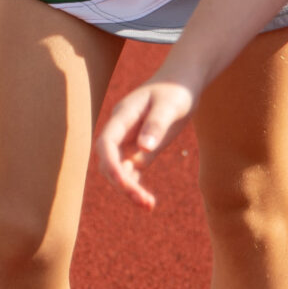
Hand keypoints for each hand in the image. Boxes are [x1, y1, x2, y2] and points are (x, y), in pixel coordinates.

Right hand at [95, 79, 196, 208]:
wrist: (182, 82)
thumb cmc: (176, 90)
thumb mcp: (170, 105)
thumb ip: (156, 124)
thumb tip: (143, 148)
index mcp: (122, 116)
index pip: (106, 143)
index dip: (111, 164)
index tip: (124, 183)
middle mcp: (121, 130)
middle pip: (108, 162)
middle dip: (121, 183)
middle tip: (145, 202)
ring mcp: (129, 141)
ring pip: (118, 170)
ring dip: (128, 189)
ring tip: (149, 206)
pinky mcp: (140, 149)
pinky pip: (131, 171)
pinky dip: (136, 186)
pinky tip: (148, 202)